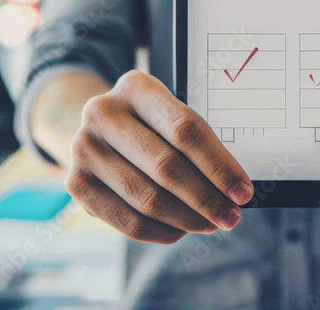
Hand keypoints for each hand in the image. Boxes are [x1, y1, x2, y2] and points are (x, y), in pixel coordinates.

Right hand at [65, 70, 253, 243]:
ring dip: (187, 219)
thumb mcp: (169, 115)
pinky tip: (182, 231)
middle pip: (166, 166)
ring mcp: (84, 148)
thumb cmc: (149, 124)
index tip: (243, 191)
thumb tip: (236, 189)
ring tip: (211, 225)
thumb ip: (197, 143)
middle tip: (232, 216)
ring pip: (148, 199)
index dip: (218, 165)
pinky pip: (127, 221)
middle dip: (206, 198)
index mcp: (136, 87)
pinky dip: (161, 232)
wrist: (97, 129)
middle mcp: (104, 113)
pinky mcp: (76, 183)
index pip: (185, 130)